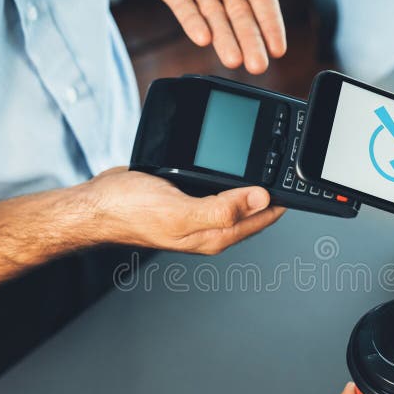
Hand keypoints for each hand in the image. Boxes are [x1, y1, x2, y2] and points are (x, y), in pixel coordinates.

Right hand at [84, 167, 284, 253]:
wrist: (96, 204)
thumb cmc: (130, 211)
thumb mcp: (181, 211)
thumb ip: (222, 208)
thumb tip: (260, 197)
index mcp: (215, 235)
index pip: (263, 217)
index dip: (284, 199)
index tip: (298, 178)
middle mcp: (210, 227)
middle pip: (254, 208)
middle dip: (274, 189)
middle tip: (288, 162)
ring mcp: (198, 213)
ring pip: (236, 196)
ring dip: (252, 180)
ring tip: (270, 158)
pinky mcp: (186, 198)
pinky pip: (216, 186)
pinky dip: (228, 174)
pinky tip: (231, 161)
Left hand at [160, 0, 286, 73]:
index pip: (262, 1)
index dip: (271, 24)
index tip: (278, 51)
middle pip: (239, 15)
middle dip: (250, 41)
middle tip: (258, 67)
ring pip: (215, 17)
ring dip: (225, 40)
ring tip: (233, 63)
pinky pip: (184, 8)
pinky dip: (192, 23)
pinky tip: (203, 39)